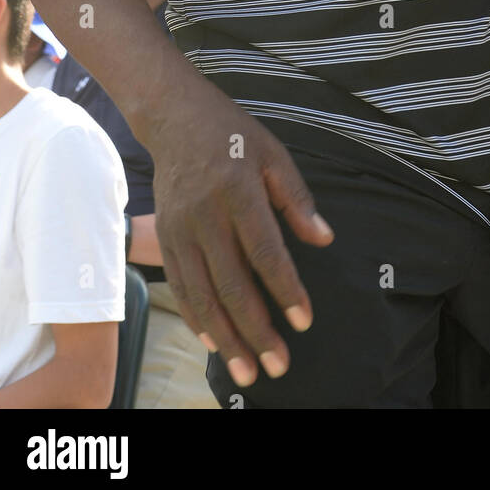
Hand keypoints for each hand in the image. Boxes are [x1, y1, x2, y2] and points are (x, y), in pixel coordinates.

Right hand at [150, 80, 333, 387]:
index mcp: (238, 191)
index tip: (304, 321)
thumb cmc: (233, 135)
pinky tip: (214, 343)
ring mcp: (180, 229)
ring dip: (225, 338)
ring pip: (202, 295)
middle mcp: (205, 215)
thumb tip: (324, 240)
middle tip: (278, 366)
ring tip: (247, 371)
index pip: (265, 251)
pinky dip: (196, 318)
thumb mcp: (274, 154)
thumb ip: (297, 199)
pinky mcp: (165, 237)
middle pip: (231, 284)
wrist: (175, 118)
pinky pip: (179, 286)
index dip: (285, 289)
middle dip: (256, 331)